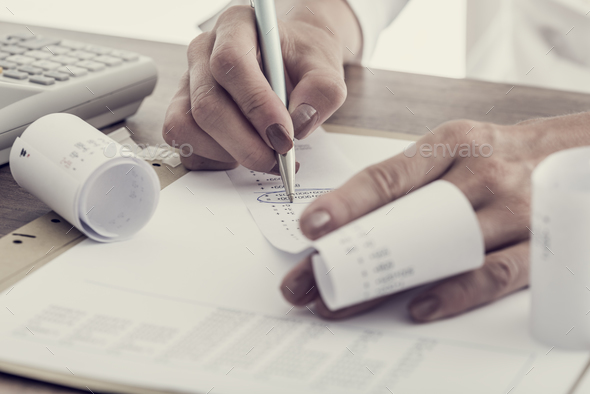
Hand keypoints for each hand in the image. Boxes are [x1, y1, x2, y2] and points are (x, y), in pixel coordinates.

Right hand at [162, 1, 360, 171]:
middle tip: (278, 159)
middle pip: (207, 104)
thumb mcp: (326, 66)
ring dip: (229, 153)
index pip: (231, 63)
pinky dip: (214, 159)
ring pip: (188, 127)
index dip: (256, 105)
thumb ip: (322, 90)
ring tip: (264, 154)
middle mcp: (203, 52)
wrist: (291, 64)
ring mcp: (188, 83)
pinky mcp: (182, 111)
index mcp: (236, 26)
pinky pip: (185, 143)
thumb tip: (300, 123)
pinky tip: (242, 153)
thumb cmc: (302, 61)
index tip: (283, 136)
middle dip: (245, 143)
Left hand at [280, 113, 589, 320]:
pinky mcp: (536, 242)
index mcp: (450, 144)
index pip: (389, 176)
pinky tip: (418, 307)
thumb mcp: (452, 150)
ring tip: (346, 304)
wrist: (567, 154)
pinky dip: (454, 293)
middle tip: (307, 284)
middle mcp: (481, 173)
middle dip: (350, 257)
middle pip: (406, 220)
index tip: (311, 228)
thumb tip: (348, 220)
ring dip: (388, 283)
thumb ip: (408, 179)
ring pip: (442, 250)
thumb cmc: (494, 156)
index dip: (347, 203)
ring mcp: (512, 209)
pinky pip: (493, 274)